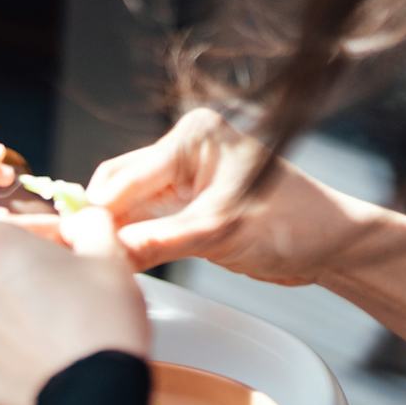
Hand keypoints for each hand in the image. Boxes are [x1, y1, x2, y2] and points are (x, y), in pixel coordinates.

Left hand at [0, 209, 149, 404]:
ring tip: (50, 333)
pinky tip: (40, 361)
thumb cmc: (102, 317)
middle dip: (14, 280)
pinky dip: (7, 359)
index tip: (61, 255)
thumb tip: (80, 221)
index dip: (34, 242)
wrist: (97, 394)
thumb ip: (88, 224)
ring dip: (8, 320)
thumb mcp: (108, 254)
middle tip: (57, 295)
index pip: (3, 232)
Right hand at [84, 108, 385, 284]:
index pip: (126, 176)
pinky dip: (130, 243)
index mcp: (191, 137)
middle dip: (98, 222)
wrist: (334, 244)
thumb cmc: (295, 224)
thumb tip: (108, 253)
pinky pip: (144, 223)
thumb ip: (162, 240)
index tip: (71, 247)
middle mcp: (182, 150)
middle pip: (117, 186)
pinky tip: (117, 265)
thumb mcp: (223, 232)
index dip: (97, 213)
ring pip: (126, 207)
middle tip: (77, 261)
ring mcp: (182, 180)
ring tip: (92, 267)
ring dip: (112, 235)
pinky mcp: (185, 208)